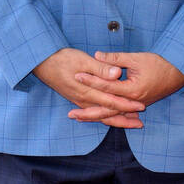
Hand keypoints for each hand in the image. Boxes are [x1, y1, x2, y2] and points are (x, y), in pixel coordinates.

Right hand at [32, 48, 146, 127]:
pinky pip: (95, 112)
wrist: (42, 63)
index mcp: (87, 91)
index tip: (141, 106)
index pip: (111, 102)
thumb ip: (100, 68)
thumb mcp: (82, 60)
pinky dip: (106, 117)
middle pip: (108, 114)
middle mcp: (84, 100)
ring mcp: (80, 101)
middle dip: (125, 119)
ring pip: (101, 116)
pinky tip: (113, 117)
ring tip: (132, 124)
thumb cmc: (62, 59)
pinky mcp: (78, 99)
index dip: (127, 105)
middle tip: (140, 124)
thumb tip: (117, 74)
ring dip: (117, 120)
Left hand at [70, 50, 183, 122]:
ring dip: (96, 117)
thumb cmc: (160, 64)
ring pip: (113, 114)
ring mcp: (136, 105)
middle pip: (107, 109)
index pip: (107, 86)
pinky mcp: (138, 105)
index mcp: (132, 89)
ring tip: (80, 118)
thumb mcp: (137, 58)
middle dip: (88, 113)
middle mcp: (133, 101)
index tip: (77, 75)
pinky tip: (98, 117)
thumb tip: (97, 55)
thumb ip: (115, 59)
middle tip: (71, 114)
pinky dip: (108, 116)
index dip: (91, 80)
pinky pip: (120, 114)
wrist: (180, 73)